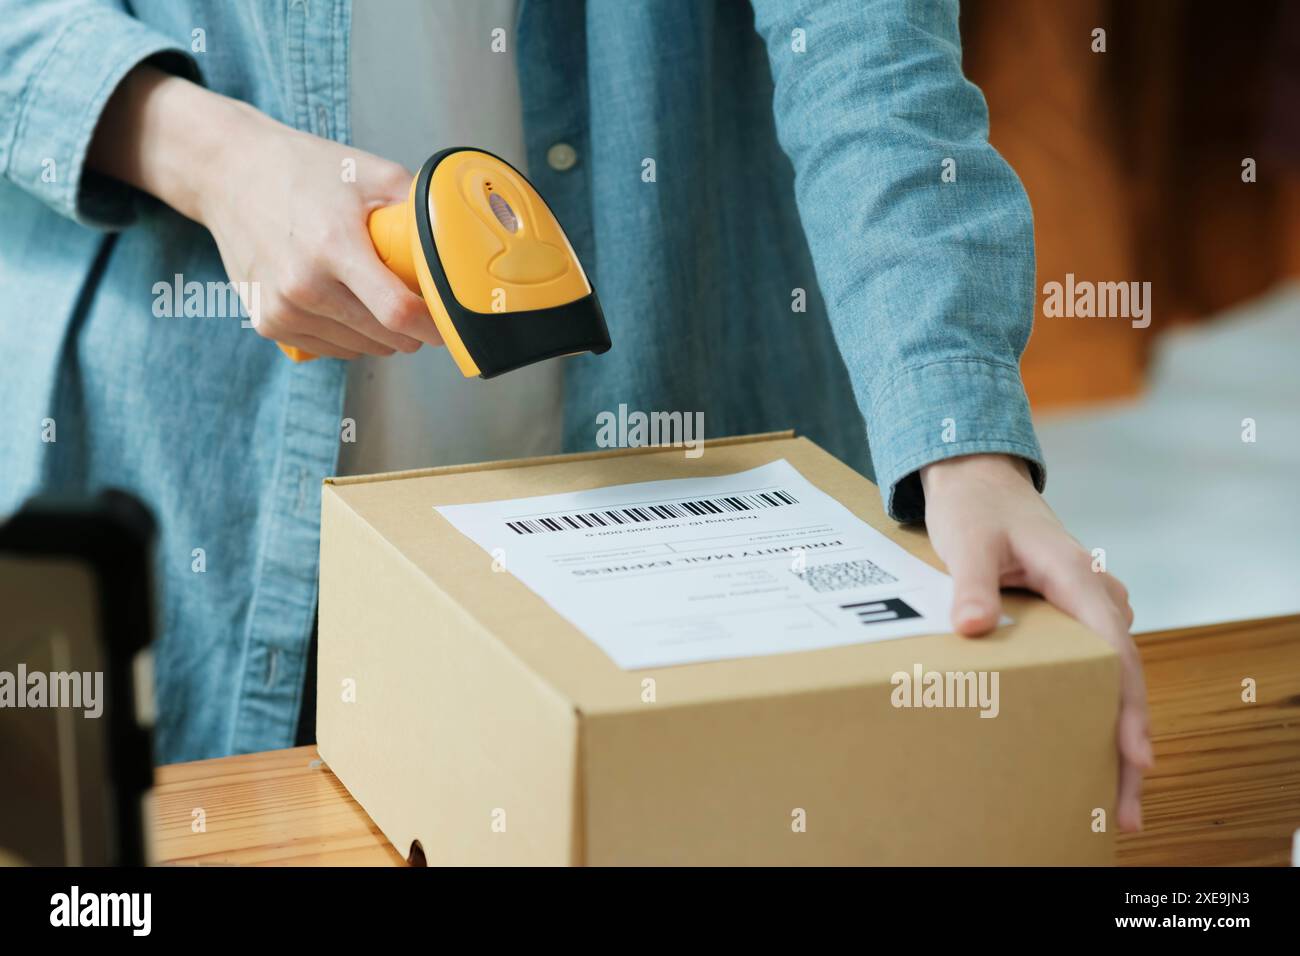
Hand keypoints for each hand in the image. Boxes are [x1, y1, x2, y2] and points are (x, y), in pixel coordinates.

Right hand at [89, 66, 439, 358]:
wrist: (229, 173)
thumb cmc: (301, 170)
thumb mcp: (368, 172)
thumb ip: (415, 206)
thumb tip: (457, 237)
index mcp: (333, 246)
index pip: (397, 311)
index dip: (432, 325)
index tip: (448, 323)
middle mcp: (304, 285)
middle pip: (383, 337)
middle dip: (411, 329)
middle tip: (416, 302)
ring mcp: (282, 308)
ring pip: (359, 348)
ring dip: (379, 334)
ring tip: (374, 295)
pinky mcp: (268, 322)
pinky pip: (330, 348)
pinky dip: (348, 336)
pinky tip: (344, 303)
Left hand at [920, 453, 1152, 831]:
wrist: (978, 480)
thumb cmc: (975, 508)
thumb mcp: (967, 539)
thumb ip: (971, 582)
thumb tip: (973, 627)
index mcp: (1075, 574)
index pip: (1113, 648)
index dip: (1125, 703)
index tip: (1133, 753)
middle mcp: (1094, 592)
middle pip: (1122, 673)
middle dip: (1128, 737)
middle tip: (1124, 805)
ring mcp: (1087, 604)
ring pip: (1113, 673)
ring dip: (1115, 726)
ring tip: (1112, 791)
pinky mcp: (1073, 614)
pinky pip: (1095, 663)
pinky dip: (1096, 702)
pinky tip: (1088, 742)